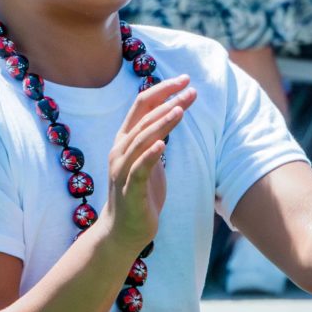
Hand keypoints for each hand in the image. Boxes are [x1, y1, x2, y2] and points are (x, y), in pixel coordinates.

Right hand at [100, 76, 193, 246]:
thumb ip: (155, 137)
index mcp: (125, 140)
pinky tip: (163, 144)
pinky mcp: (129, 190)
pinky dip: (150, 155)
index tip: (185, 80)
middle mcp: (120, 150)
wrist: (123, 231)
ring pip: (142, 139)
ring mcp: (122, 169)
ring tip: (181, 109)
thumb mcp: (149, 160)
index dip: (162, 89)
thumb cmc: (140, 194)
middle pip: (144, 117)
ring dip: (162, 123)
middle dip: (169, 101)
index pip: (141, 105)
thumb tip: (172, 111)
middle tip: (192, 90)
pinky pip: (139, 169)